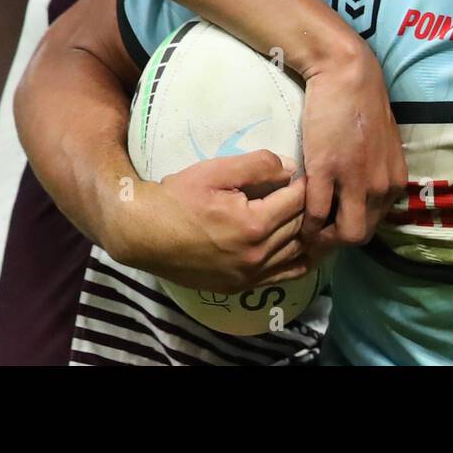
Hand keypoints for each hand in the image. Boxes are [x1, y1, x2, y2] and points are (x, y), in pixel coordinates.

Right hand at [109, 150, 309, 291]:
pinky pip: (282, 276)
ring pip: (296, 253)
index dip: (305, 184)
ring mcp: (249, 276)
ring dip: (306, 233)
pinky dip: (297, 261)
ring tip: (308, 215)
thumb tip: (291, 169)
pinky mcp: (240, 287)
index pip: (298, 201)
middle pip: (300, 227)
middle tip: (310, 192)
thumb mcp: (215, 171)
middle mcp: (257, 255)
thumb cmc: (177, 197)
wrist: (143, 234)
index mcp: (254, 224)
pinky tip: (300, 247)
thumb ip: (258, 166)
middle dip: (308, 207)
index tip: (306, 173)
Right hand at [297, 39, 406, 251]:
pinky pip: (316, 213)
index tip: (332, 227)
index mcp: (395, 181)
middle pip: (360, 235)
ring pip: (343, 234)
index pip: (375, 224)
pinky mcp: (327, 170)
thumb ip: (377, 172)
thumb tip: (362, 195)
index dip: (350, 229)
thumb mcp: (382, 146)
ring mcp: (356, 180)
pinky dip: (305, 222)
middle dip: (335, 240)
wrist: (346, 73)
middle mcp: (382, 186)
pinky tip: (295, 214)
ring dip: (321, 237)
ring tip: (303, 229)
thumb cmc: (361, 105)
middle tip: (314, 232)